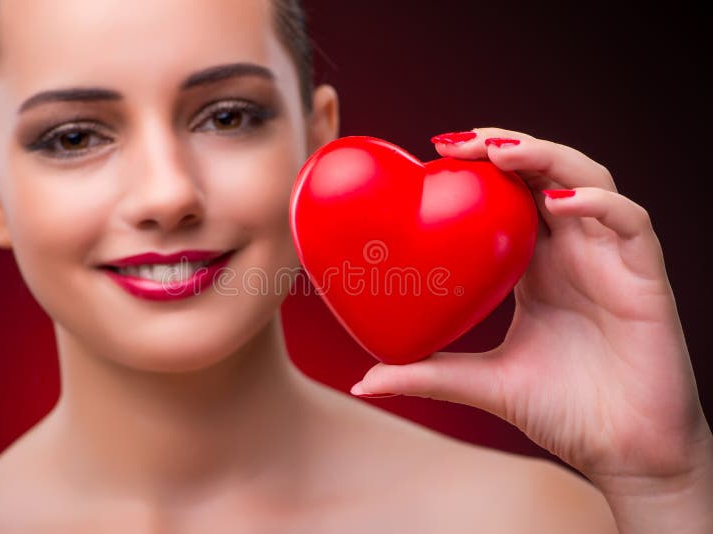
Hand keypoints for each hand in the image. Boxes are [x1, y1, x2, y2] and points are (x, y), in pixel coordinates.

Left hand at [351, 127, 711, 485]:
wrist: (625, 453)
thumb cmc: (563, 410)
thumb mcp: (483, 383)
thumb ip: (427, 375)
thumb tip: (362, 383)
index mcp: (536, 266)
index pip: (510, 196)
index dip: (480, 168)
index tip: (433, 154)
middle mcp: (572, 251)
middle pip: (544, 174)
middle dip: (505, 147)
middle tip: (457, 143)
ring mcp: (610, 259)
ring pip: (587, 180)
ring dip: (546, 157)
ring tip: (500, 152)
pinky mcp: (645, 277)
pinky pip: (630, 222)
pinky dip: (597, 204)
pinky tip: (557, 204)